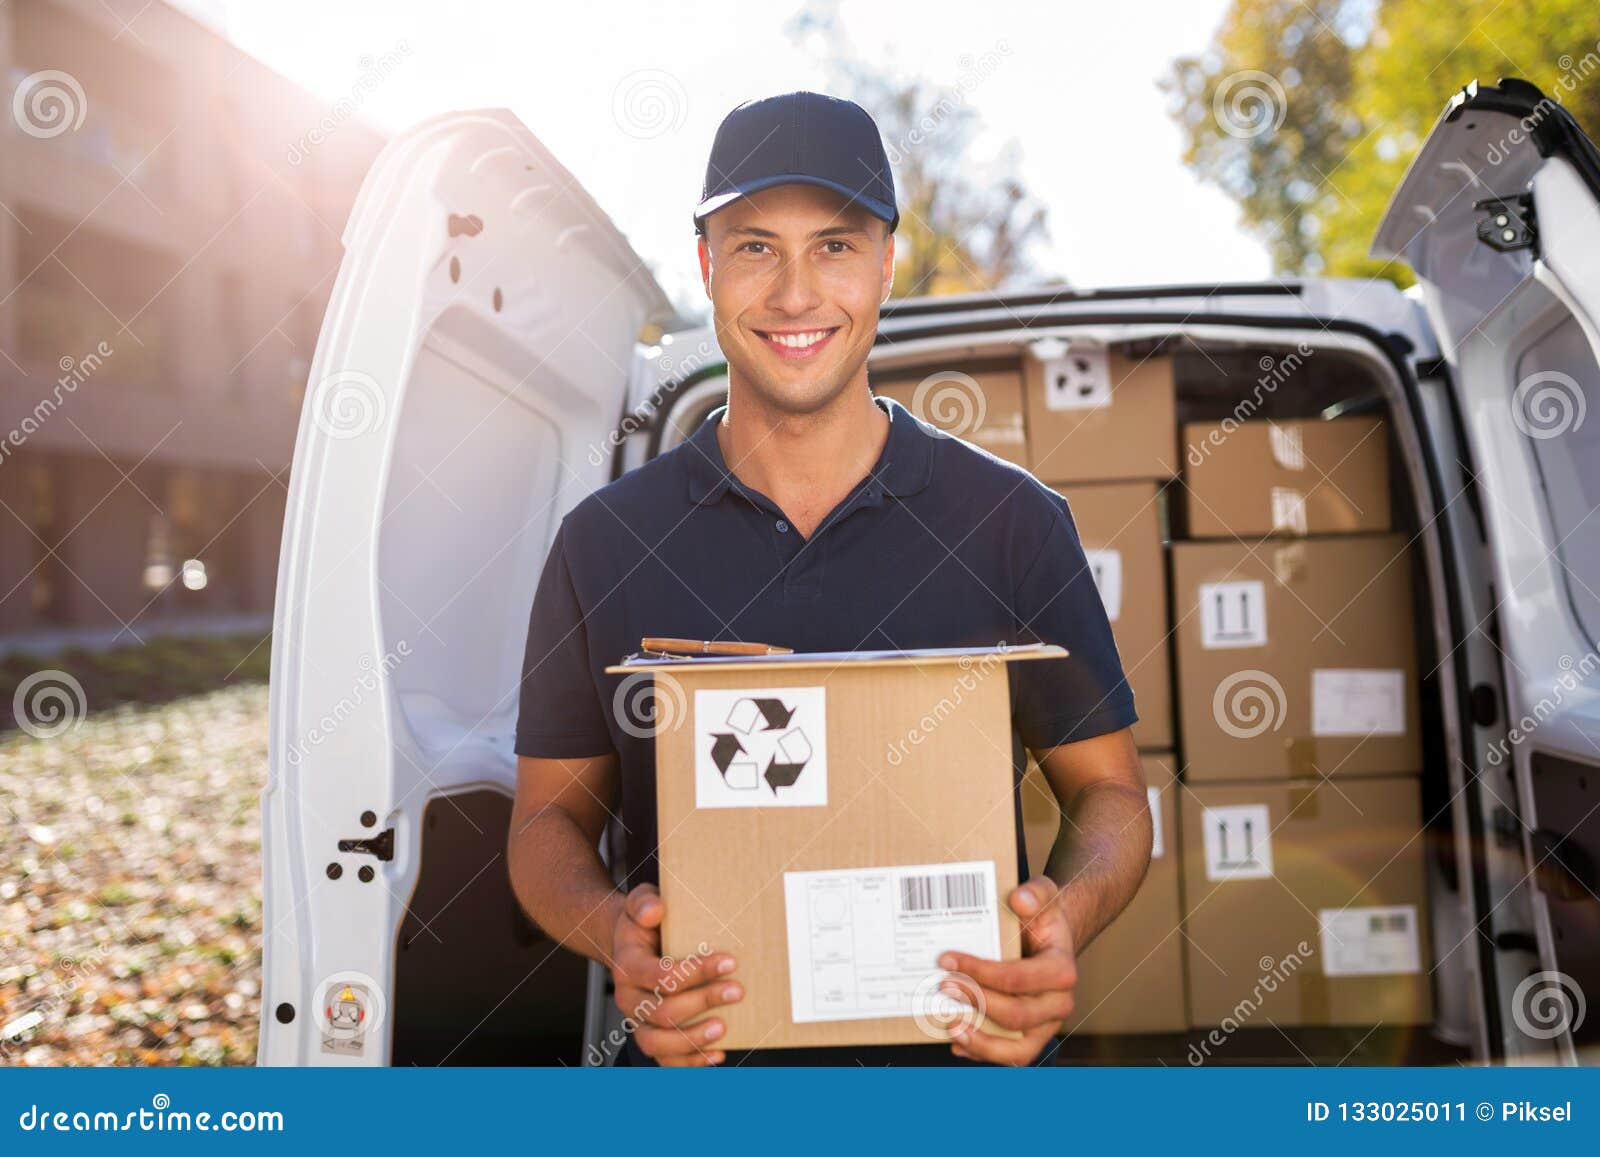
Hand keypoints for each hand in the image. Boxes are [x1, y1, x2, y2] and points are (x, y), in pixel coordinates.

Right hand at [609, 883, 740, 1065]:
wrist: (630, 943)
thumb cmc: (643, 924)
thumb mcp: (640, 903)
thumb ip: (644, 902)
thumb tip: (655, 911)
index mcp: (627, 966)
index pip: (661, 976)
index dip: (696, 971)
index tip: (729, 962)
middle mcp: (628, 999)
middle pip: (663, 1012)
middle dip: (703, 1002)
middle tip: (737, 990)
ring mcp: (637, 1021)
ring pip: (657, 1043)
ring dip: (693, 1040)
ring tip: (723, 1028)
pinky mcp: (650, 1035)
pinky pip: (664, 1061)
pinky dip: (690, 1063)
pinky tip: (717, 1053)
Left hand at [937, 876, 1076, 1065]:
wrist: (1049, 939)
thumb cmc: (1041, 917)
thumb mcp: (1043, 895)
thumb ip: (1034, 893)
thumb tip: (1019, 899)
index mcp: (1062, 970)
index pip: (1018, 978)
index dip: (980, 972)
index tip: (948, 960)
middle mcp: (1059, 1004)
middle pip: (1016, 1015)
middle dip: (976, 1002)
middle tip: (942, 986)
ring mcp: (1047, 1025)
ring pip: (1019, 1051)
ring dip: (981, 1043)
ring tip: (951, 1027)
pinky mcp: (1033, 1037)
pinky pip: (1012, 1057)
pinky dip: (983, 1053)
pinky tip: (957, 1043)